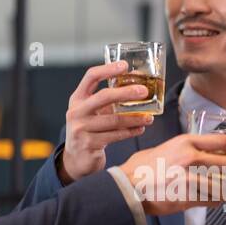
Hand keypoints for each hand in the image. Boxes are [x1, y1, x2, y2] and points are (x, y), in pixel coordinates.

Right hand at [58, 61, 154, 183]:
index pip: (91, 77)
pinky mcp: (89, 144)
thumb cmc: (90, 130)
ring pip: (114, 120)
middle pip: (103, 97)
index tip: (125, 65)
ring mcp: (81, 129)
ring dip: (134, 118)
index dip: (108, 69)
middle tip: (144, 91)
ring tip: (148, 117)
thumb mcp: (94, 112)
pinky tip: (140, 129)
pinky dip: (130, 132)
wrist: (76, 159)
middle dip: (126, 93)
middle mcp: (76, 111)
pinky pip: (115, 136)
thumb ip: (110, 100)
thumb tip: (138, 83)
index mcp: (77, 98)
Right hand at [118, 133, 225, 216]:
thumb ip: (182, 149)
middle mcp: (190, 158)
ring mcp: (190, 179)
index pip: (221, 142)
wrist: (127, 188)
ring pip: (222, 184)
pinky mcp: (187, 197)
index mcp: (185, 143)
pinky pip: (211, 200)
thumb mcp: (163, 148)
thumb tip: (197, 150)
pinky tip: (223, 201)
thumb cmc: (142, 168)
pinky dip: (220, 201)